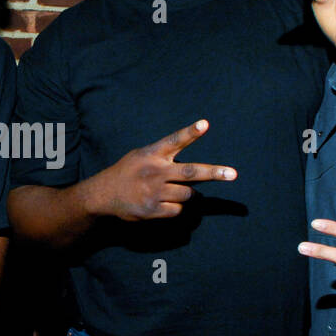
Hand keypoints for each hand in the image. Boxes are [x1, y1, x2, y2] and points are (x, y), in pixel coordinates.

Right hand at [84, 119, 235, 220]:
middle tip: (232, 174)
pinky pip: (178, 211)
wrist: (103, 194)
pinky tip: (163, 204)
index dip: (191, 132)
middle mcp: (155, 172)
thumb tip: (191, 169)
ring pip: (188, 195)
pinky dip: (176, 208)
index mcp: (152, 154)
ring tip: (175, 192)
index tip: (205, 124)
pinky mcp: (153, 210)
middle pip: (191, 173)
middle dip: (214, 173)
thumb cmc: (127, 171)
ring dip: (188, 195)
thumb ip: (163, 155)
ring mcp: (154, 192)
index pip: (175, 140)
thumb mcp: (141, 154)